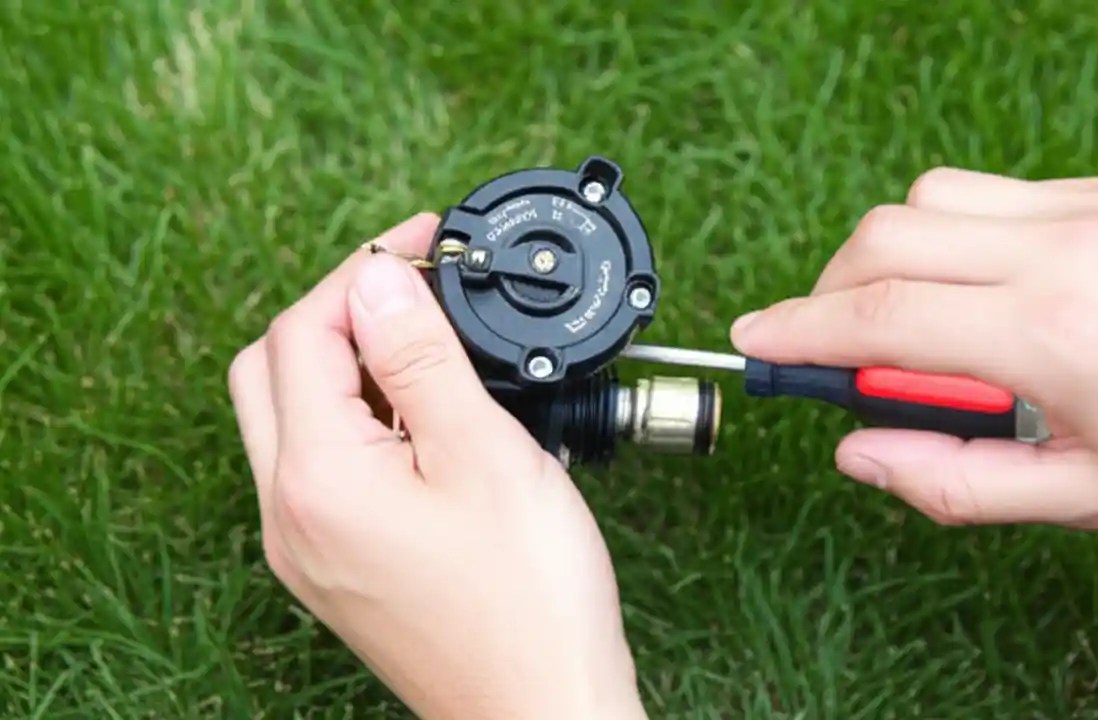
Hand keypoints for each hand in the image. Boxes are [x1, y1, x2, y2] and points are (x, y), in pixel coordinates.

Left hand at [227, 214, 646, 718]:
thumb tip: (377, 281)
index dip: (364, 271)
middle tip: (416, 290)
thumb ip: (422, 359)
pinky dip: (360, 421)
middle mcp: (289, 516)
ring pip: (293, 419)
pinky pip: (321, 467)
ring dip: (347, 365)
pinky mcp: (335, 567)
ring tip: (432, 350)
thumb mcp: (484, 454)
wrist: (543, 705)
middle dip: (339, 312)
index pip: (305, 333)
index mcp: (317, 479)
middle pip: (273, 369)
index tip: (425, 244)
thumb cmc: (530, 598)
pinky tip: (426, 420)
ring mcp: (306, 547)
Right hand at [731, 169, 1097, 538]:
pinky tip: (991, 294)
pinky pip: (997, 193)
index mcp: (1056, 333)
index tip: (754, 339)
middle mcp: (1066, 247)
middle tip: (840, 355)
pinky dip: (958, 236)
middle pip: (886, 235)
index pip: (880, 317)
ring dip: (893, 254)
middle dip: (832, 290)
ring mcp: (1095, 205)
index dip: (799, 330)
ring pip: (933, 196)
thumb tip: (859, 455)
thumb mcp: (1090, 500)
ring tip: (920, 324)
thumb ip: (956, 482)